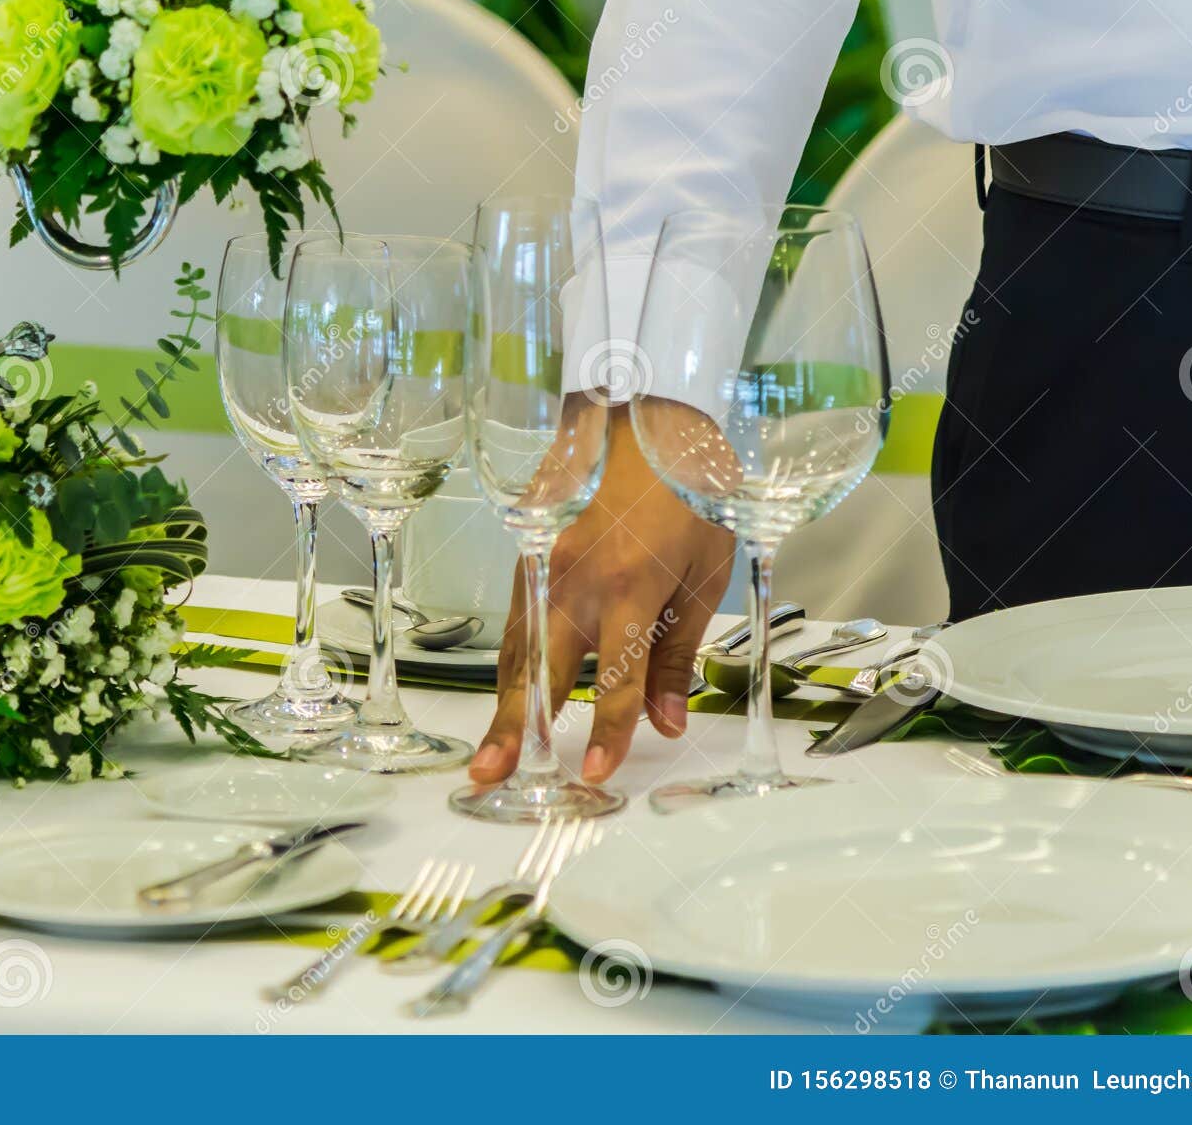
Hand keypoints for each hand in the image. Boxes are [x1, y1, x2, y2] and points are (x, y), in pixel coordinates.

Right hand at [471, 404, 735, 784]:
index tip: (596, 772)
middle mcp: (578, 578)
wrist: (649, 419)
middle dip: (514, 727)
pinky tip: (506, 700)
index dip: (606, 730)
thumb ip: (678, 655)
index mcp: (631, 584)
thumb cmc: (689, 494)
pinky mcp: (530, 555)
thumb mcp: (703, 575)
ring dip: (502, 704)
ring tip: (488, 754)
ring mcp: (545, 565)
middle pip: (538, 667)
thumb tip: (666, 722)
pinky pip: (516, 621)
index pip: (614, 676)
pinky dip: (509, 666)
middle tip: (492, 773)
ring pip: (516, 647)